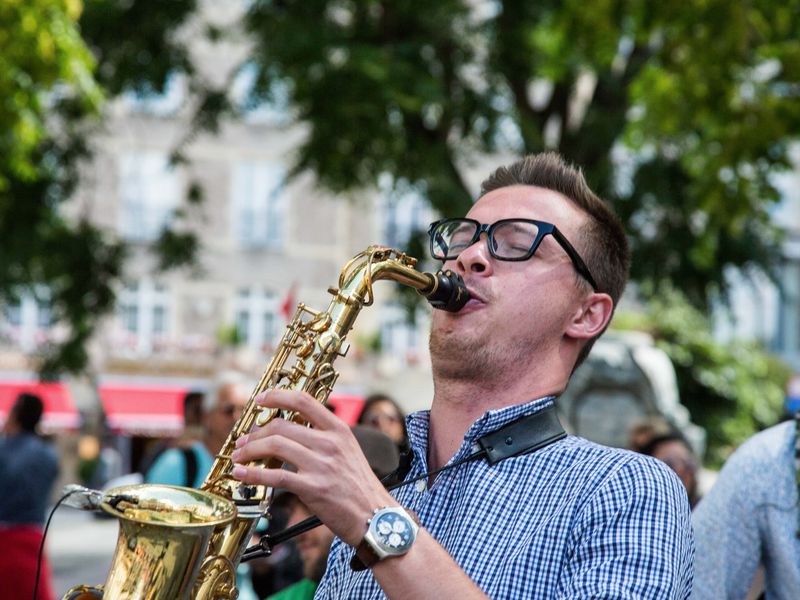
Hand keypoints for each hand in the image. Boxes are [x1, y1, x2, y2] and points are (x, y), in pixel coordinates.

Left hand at [231, 389, 394, 545]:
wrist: (375, 517)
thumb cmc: (358, 486)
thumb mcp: (348, 451)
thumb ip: (323, 437)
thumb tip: (288, 431)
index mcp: (339, 430)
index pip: (304, 401)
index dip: (278, 396)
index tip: (260, 399)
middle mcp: (330, 443)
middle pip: (282, 425)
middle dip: (256, 432)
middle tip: (243, 441)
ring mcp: (321, 465)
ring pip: (275, 446)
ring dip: (250, 450)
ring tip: (239, 457)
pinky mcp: (313, 488)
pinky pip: (275, 477)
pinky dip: (252, 475)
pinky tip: (241, 475)